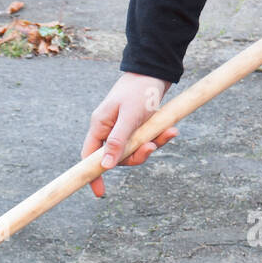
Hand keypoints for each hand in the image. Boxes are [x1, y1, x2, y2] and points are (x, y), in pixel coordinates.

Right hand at [80, 72, 176, 197]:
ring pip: (135, 150)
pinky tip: (171, 130)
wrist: (156, 70)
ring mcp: (124, 128)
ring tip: (169, 132)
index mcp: (100, 126)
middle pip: (117, 157)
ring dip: (153, 145)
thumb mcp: (129, 116)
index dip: (94, 175)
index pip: (90, 156)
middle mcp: (109, 129)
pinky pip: (146, 140)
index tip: (100, 193)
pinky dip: (159, 137)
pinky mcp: (138, 126)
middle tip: (152, 148)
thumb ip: (117, 141)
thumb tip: (106, 166)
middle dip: (137, 155)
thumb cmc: (139, 90)